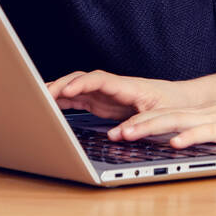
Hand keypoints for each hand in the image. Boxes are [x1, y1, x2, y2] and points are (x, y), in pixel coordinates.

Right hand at [46, 70, 195, 121]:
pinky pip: (77, 98)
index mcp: (126, 86)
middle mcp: (112, 87)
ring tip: (36, 100)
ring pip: (76, 88)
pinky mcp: (101, 102)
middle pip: (81, 80)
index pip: (99, 80)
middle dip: (60, 85)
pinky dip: (62, 100)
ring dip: (57, 92)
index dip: (81, 83)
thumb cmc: (171, 105)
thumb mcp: (159, 116)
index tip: (66, 90)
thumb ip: (138, 123)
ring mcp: (105, 94)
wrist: (179, 100)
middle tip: (39, 95)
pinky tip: (48, 106)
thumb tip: (117, 135)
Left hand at [105, 83, 215, 148]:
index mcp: (203, 113)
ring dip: (151, 128)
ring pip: (177, 123)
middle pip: (163, 117)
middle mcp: (205, 114)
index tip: (120, 129)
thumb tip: (194, 140)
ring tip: (129, 133)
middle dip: (135, 125)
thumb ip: (213, 130)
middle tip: (112, 133)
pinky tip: (175, 142)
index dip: (140, 121)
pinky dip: (188, 137)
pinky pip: (206, 133)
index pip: (165, 115)